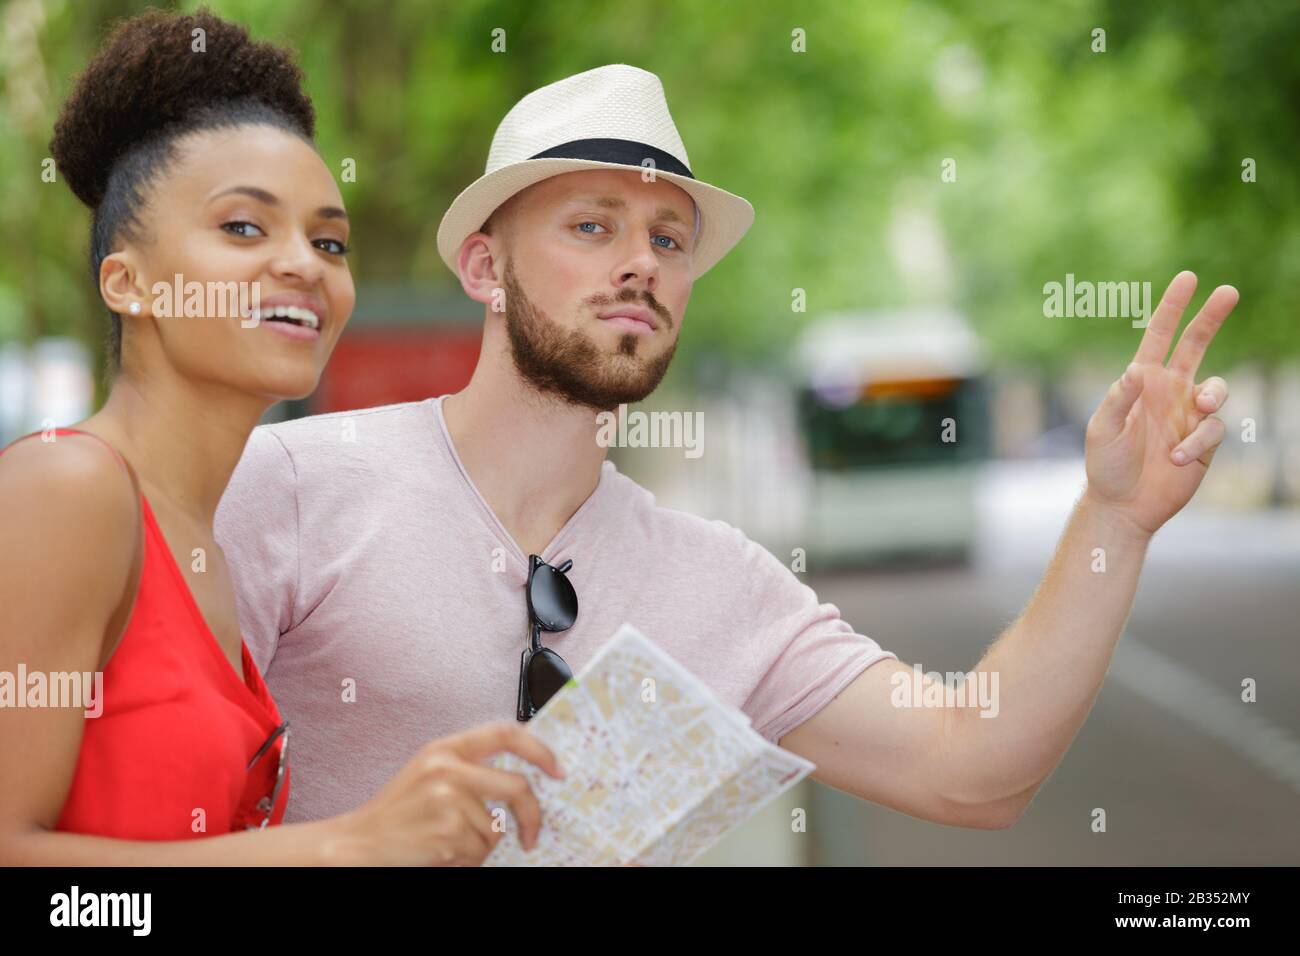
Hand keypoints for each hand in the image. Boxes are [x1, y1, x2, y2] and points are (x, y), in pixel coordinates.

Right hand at [331, 721, 563, 865]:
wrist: (360, 841)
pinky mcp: (447, 831)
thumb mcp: (431, 772)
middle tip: (532, 835)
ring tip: (449, 841)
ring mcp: (448, 798)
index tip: (557, 770)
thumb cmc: (400, 810)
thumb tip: (524, 778)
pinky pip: (481, 851)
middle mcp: (448, 767)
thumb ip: (470, 768)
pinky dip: (469, 860)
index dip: (539, 750)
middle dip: (532, 816)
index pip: (506, 734)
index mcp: (446, 748)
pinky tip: (443, 852)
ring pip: (497, 829)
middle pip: (517, 787)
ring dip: (482, 845)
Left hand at [1083, 271, 1237, 537]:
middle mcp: (1170, 391)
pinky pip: (1213, 430)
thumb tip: (1137, 368)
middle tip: (1228, 291)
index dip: (1172, 307)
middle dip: (1211, 318)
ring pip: (1217, 388)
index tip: (1189, 278)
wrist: (1122, 505)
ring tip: (1200, 408)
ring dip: (1211, 395)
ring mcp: (1189, 415)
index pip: (1159, 336)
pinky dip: (1196, 443)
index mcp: (1143, 381)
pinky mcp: (1204, 441)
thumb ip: (1118, 399)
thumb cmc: (1106, 464)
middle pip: (1196, 345)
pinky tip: (1176, 460)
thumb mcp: (1102, 430)